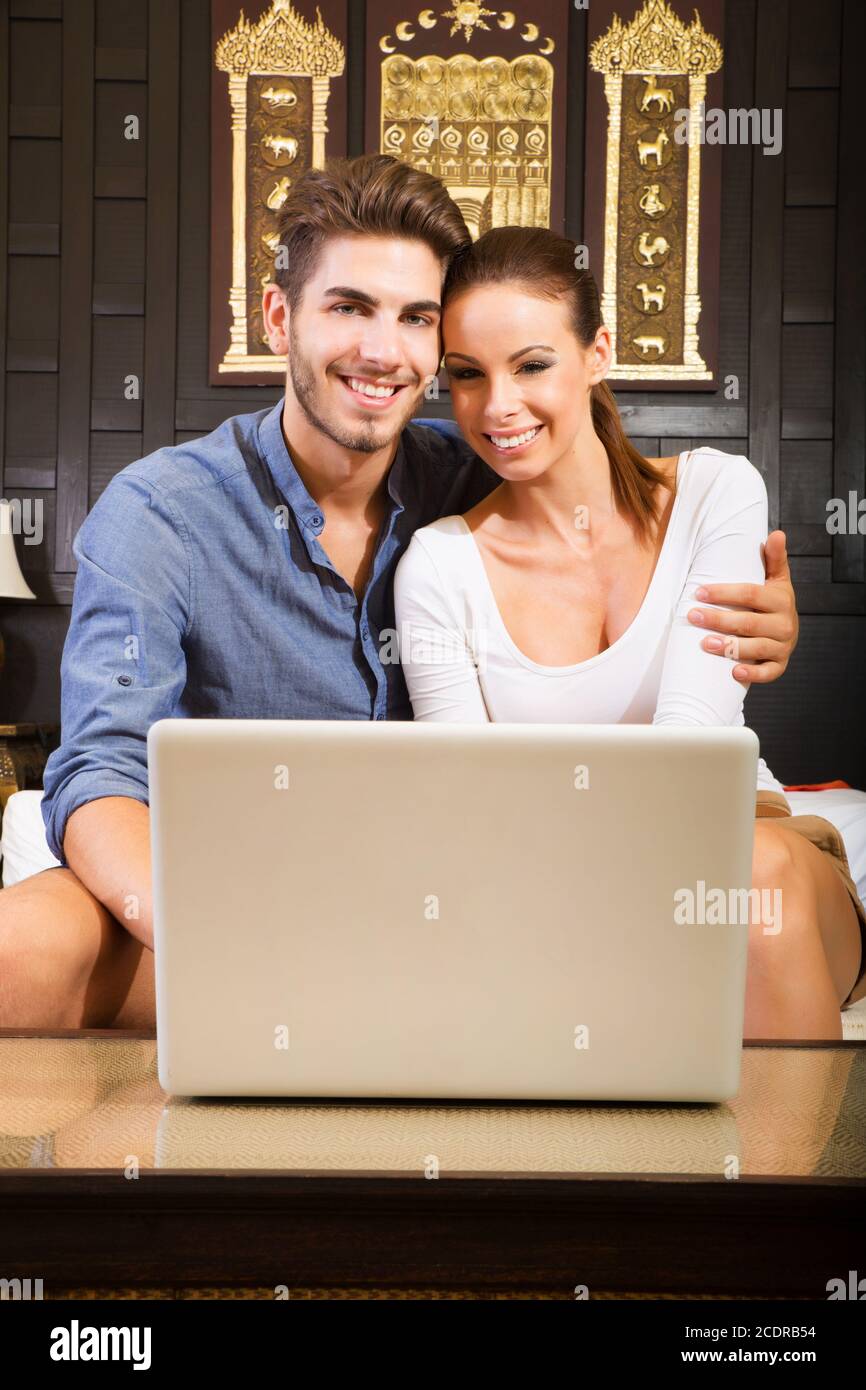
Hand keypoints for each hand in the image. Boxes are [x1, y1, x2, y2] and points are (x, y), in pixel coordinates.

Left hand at [687, 531, 798, 684]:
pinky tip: (733, 672)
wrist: (787, 631)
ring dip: (730, 647)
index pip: (751, 594)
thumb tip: (777, 533)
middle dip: (719, 620)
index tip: (699, 592)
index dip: (724, 593)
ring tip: (705, 643)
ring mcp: (782, 646)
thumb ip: (774, 558)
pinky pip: (768, 673)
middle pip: (748, 622)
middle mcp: (785, 623)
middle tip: (692, 616)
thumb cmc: (772, 602)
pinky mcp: (779, 665)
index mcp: (781, 599)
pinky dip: (752, 674)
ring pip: (755, 648)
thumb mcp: (776, 579)